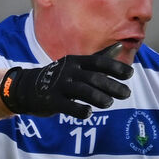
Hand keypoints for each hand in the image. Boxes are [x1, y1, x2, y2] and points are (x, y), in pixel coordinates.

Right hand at [0, 43, 132, 119]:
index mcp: (77, 61)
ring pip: (82, 91)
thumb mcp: (79, 64)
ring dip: (98, 97)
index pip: (99, 62)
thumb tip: (121, 45)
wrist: (28, 87)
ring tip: (109, 103)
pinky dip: (79, 110)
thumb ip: (101, 57)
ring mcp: (59, 85)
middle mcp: (69, 71)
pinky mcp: (51, 100)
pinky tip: (89, 113)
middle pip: (94, 77)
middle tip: (127, 94)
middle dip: (112, 86)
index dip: (115, 67)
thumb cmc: (61, 76)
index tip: (130, 74)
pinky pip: (67, 106)